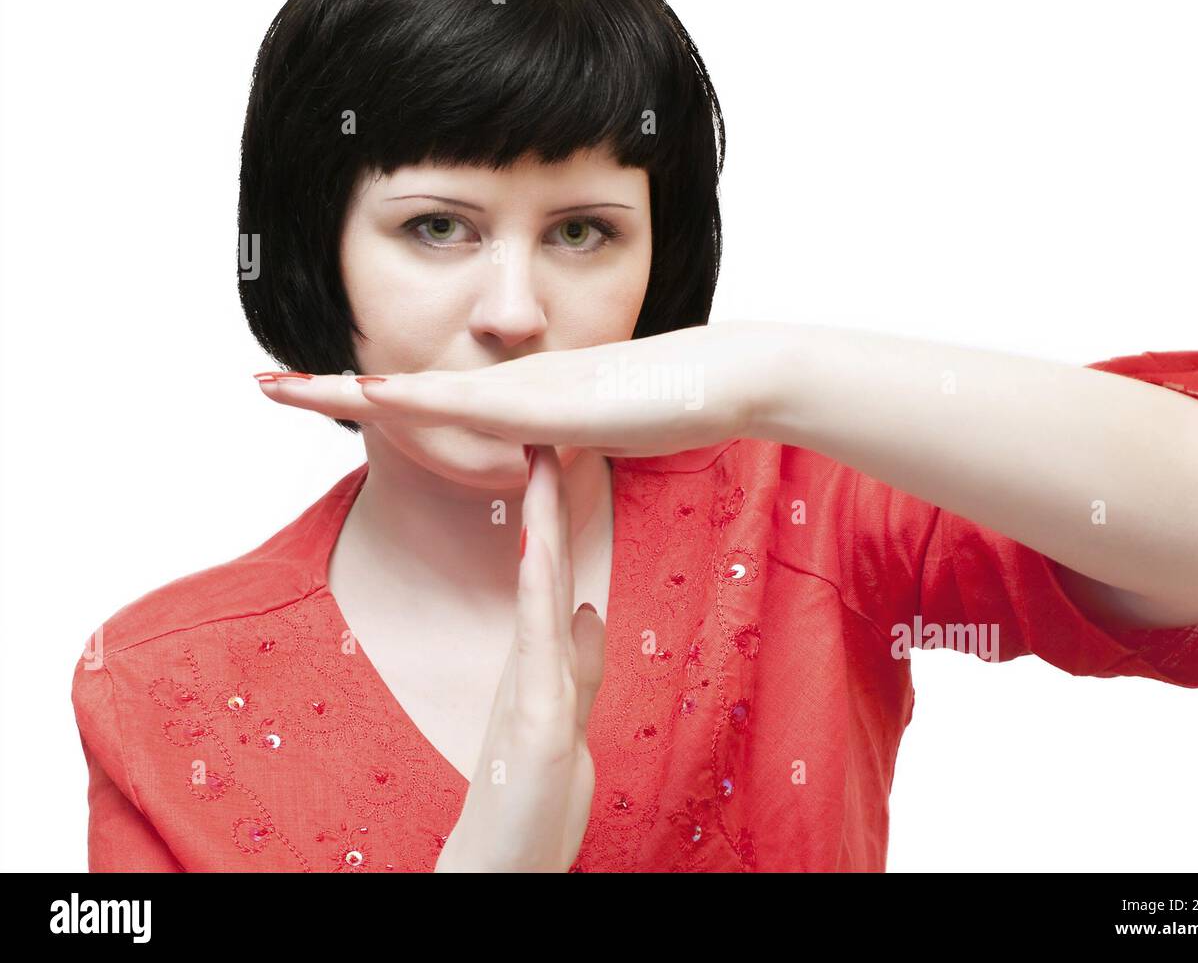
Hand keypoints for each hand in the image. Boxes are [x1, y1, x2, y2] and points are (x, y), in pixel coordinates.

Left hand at [255, 320, 784, 456]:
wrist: (721, 378)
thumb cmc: (669, 404)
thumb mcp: (598, 432)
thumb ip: (563, 440)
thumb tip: (542, 449)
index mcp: (514, 396)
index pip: (424, 399)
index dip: (365, 397)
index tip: (315, 394)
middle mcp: (507, 384)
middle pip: (401, 389)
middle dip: (327, 389)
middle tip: (262, 382)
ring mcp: (524, 389)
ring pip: (418, 390)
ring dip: (346, 392)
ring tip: (281, 385)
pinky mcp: (548, 403)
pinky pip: (470, 403)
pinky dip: (414, 400)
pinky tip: (370, 394)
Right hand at [434, 443, 604, 871]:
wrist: (500, 872)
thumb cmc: (531, 803)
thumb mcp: (566, 719)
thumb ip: (578, 666)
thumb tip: (588, 609)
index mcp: (539, 661)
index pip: (551, 572)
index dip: (556, 515)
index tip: (560, 459)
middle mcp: (528, 664)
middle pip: (542, 566)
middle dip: (546, 500)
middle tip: (546, 433)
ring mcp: (527, 689)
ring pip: (538, 592)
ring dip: (542, 526)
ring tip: (542, 466)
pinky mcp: (530, 723)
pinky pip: (536, 644)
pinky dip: (539, 592)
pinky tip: (538, 550)